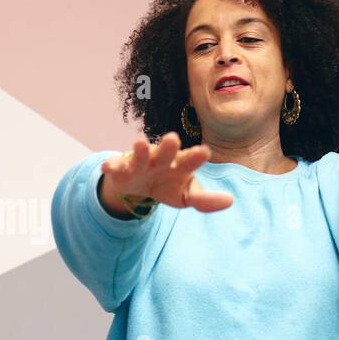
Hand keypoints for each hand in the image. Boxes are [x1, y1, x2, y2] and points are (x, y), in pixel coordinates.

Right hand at [99, 132, 233, 217]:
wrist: (138, 185)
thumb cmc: (168, 185)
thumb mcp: (186, 195)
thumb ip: (205, 200)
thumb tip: (230, 201)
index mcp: (179, 164)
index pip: (190, 160)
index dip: (196, 157)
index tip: (204, 152)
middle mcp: (160, 159)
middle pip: (165, 152)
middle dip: (168, 146)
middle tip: (173, 139)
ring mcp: (140, 163)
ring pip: (140, 156)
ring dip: (140, 151)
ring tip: (139, 143)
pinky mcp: (121, 169)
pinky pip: (116, 167)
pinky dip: (112, 166)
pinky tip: (108, 167)